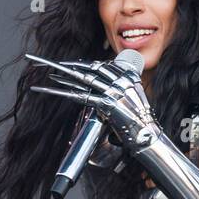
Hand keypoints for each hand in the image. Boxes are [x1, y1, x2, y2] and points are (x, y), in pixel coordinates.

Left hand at [25, 54, 161, 152]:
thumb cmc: (140, 121)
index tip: (69, 63)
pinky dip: (68, 93)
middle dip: (70, 67)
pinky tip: (57, 90)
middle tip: (55, 65)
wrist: (147, 134)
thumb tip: (100, 89)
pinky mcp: (108, 104)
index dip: (82, 64)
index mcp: (128, 76)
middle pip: (90, 70)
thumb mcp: (132, 99)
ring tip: (51, 76)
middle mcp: (121, 81)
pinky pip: (84, 97)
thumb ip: (118, 91)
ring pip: (85, 80)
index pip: (101, 66)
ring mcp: (114, 92)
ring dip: (66, 78)